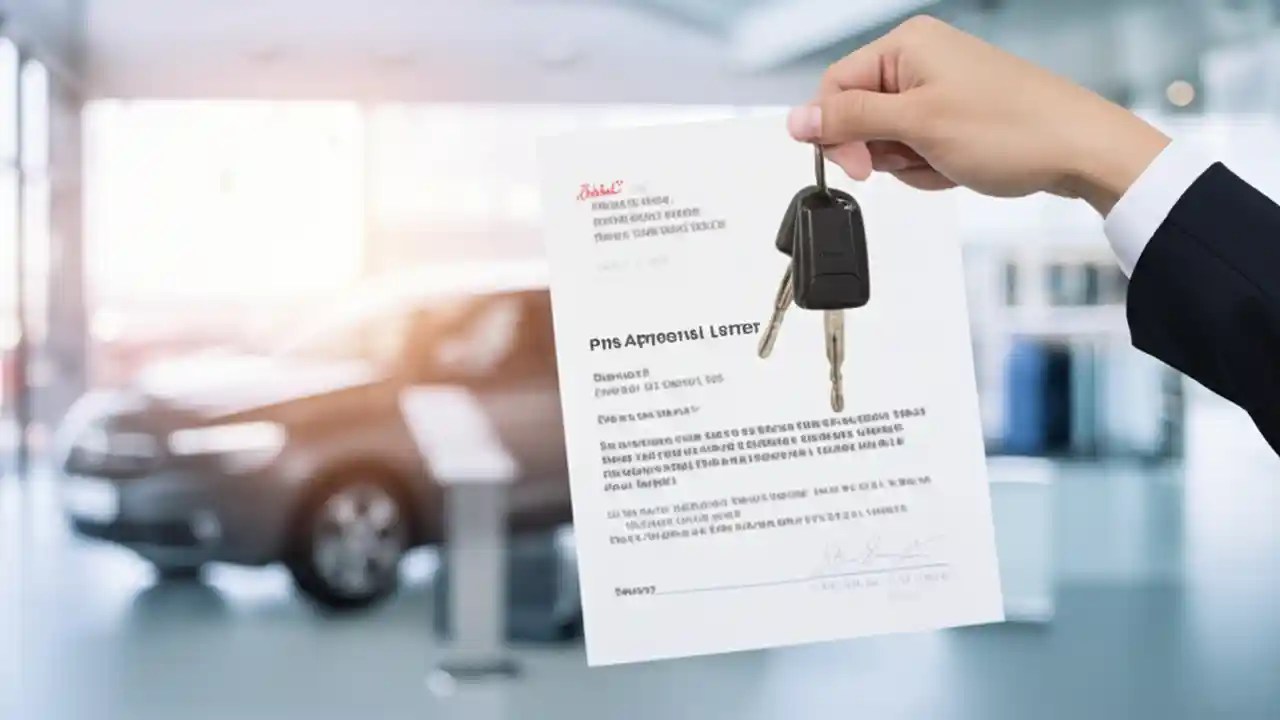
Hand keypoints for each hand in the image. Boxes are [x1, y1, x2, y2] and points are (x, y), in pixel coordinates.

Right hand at [788, 15, 1169, 215]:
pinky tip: (956, 166)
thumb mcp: (916, 126)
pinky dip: (928, 165)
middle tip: (914, 160)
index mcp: (906, 45)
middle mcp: (919, 58)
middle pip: (858, 115)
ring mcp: (939, 87)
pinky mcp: (954, 113)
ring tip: (946, 162)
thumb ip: (849, 120)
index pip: (834, 89)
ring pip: (886, 138)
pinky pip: (915, 146)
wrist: (1079, 150)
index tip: (858, 169)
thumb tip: (796, 119)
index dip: (837, 133)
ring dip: (907, 163)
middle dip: (880, 151)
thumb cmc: (1011, 129)